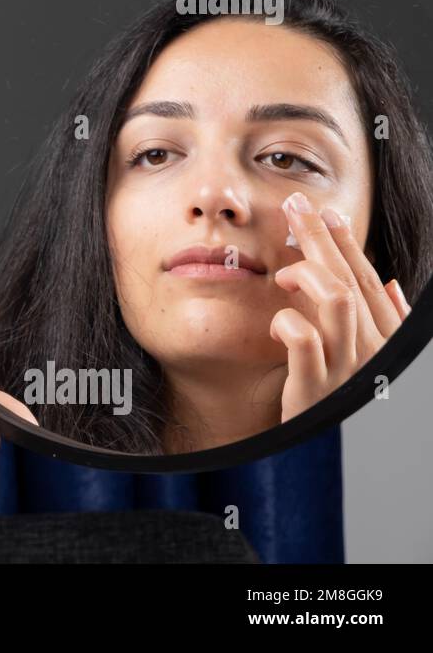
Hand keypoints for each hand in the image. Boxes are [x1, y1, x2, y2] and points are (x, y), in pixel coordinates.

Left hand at [272, 191, 411, 421]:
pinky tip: (276, 323)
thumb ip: (380, 324)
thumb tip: (393, 285)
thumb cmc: (337, 405)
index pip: (368, 280)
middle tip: (297, 207)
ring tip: (285, 274)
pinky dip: (286, 321)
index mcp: (384, 342)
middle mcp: (372, 353)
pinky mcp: (314, 390)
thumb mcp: (364, 363)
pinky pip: (303, 340)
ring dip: (309, 274)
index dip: (348, 244)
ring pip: (337, 300)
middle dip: (323, 238)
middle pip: (351, 280)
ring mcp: (346, 371)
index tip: (327, 214)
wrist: (324, 460)